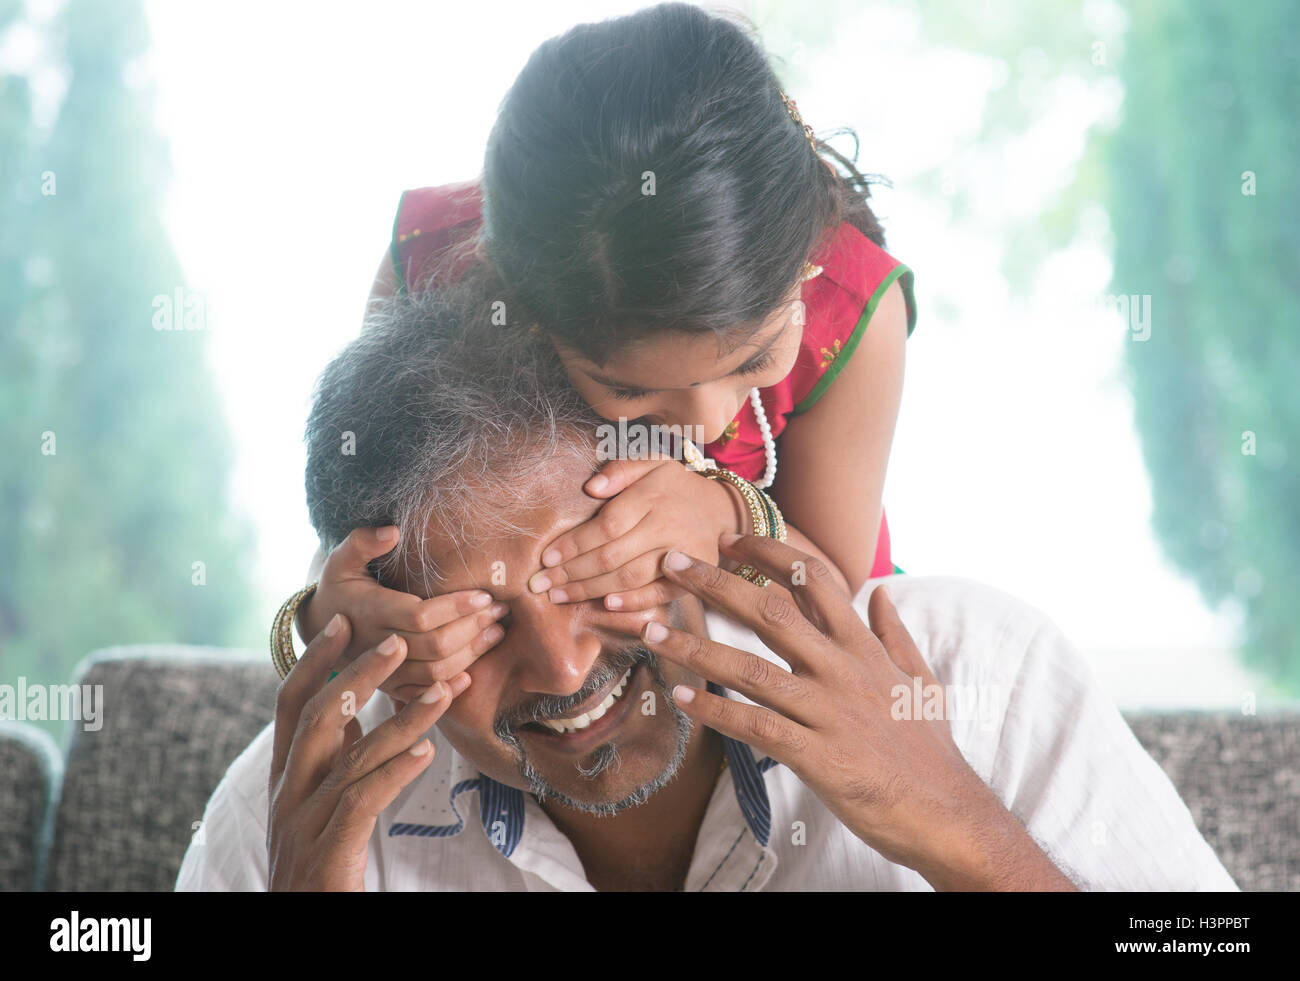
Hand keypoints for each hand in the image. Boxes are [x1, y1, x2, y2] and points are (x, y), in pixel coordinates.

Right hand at [267, 613, 469, 890]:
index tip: (343, 620)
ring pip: (350, 756)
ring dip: (401, 719)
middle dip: (358, 673)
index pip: (290, 704)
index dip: (313, 660)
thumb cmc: (321, 863)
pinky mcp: (327, 855)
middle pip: (317, 716)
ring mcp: (303, 824)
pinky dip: (395, 772)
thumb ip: (331, 759)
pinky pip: (361, 801)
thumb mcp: (317, 804)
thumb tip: (354, 709)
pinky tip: (427, 754)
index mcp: (284, 777)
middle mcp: (286, 794)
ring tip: (444, 693)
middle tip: (400, 641)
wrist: (301, 929)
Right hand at [297, 526, 507, 701]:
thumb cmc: (341, 586)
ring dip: (472, 654)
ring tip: (497, 631)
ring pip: (435, 673)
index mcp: (367, 611)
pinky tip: (474, 671)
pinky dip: (452, 688)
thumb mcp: (342, 559)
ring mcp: (383, 671)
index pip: (419, 615)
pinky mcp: (390, 688)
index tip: (484, 594)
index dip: (455, 606)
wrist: (322, 629)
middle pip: (434, 645)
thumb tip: (394, 531)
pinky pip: (424, 696)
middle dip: (473, 628)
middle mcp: (375, 646)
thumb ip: (363, 542)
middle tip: (501, 609)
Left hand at [527, 458, 742, 611]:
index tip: (545, 558)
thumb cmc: (674, 487)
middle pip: (611, 555)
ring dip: (590, 591)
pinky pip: (659, 594)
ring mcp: (680, 554)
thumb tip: (591, 487)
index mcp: (652, 496)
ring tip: (559, 597)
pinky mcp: (691, 577)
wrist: (722, 510)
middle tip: (540, 585)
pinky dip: (632, 602)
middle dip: (571, 573)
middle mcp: (666, 526)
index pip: (606, 525)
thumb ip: (621, 469)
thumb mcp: (652, 462)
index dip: (573, 544)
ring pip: (628, 577)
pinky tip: (606, 605)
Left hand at [640, 534, 1075, 890]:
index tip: (728, 539)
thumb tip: (881, 592)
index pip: (813, 580)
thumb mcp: (920, 679)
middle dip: (716, 583)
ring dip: (696, 647)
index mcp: (863, 647)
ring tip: (652, 631)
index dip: (768, 553)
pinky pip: (756, 726)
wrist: (946, 811)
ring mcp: (828, 712)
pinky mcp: (817, 756)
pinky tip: (682, 699)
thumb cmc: (929, 746)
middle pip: (771, 611)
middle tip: (671, 564)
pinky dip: (716, 711)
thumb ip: (896, 633)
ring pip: (751, 669)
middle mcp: (842, 669)